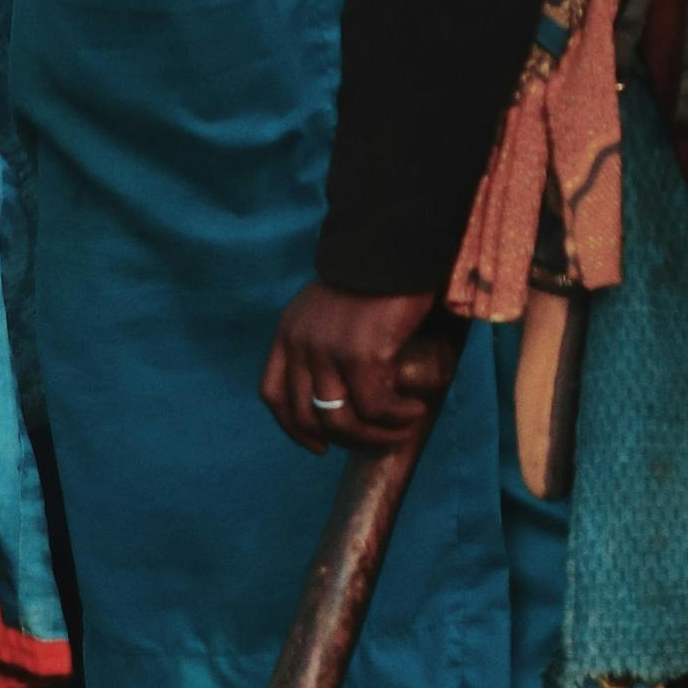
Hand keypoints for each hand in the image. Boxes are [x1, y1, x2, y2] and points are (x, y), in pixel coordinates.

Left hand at [261, 279, 460, 454]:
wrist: (392, 240)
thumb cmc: (371, 273)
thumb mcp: (328, 308)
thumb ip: (323, 343)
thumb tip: (339, 397)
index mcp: (288, 331)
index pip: (272, 394)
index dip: (294, 430)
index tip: (320, 447)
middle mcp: (301, 343)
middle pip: (309, 418)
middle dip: (345, 440)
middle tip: (377, 438)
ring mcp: (328, 351)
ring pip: (343, 422)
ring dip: (377, 435)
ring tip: (403, 426)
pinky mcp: (361, 354)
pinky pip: (376, 407)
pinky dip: (397, 417)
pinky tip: (414, 409)